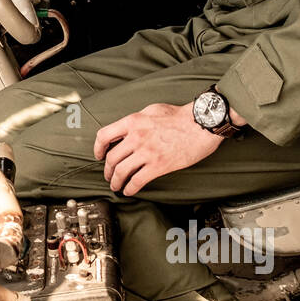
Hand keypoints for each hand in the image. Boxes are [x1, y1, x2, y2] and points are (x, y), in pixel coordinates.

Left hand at [93, 102, 222, 195]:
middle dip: (107, 170)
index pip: (104, 136)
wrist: (201, 124)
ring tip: (116, 186)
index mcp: (133, 121)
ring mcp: (147, 152)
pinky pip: (138, 181)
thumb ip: (137, 120)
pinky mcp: (159, 165)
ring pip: (121, 171)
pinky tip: (129, 191)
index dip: (98, 148)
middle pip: (111, 158)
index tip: (99, 155)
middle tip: (108, 175)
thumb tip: (127, 130)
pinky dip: (130, 188)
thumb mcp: (152, 110)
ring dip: (115, 182)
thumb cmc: (180, 115)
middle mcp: (136, 137)